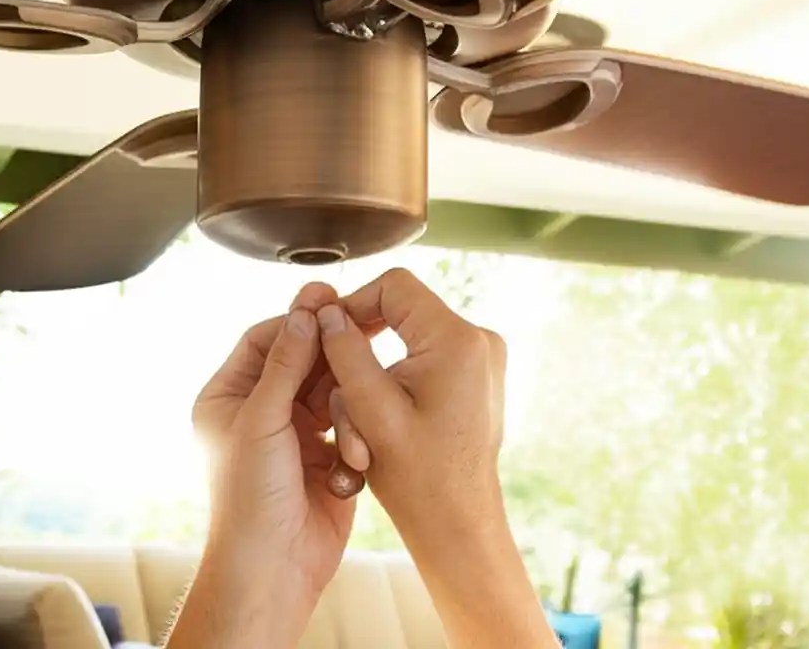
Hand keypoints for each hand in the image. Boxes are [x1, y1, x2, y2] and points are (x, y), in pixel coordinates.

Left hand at [168, 283, 356, 647]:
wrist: (274, 566)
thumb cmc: (249, 500)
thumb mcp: (262, 419)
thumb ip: (285, 364)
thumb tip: (302, 312)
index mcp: (228, 399)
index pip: (264, 341)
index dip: (296, 319)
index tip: (328, 298)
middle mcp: (260, 413)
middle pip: (302, 362)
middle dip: (331, 353)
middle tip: (364, 323)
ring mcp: (295, 436)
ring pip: (331, 392)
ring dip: (344, 403)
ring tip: (353, 407)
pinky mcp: (327, 458)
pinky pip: (349, 426)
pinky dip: (353, 435)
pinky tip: (352, 452)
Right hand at [316, 268, 557, 647]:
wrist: (459, 523)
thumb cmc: (417, 477)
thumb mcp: (369, 410)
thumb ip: (346, 351)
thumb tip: (327, 311)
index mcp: (457, 340)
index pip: (394, 286)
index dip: (352, 303)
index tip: (324, 335)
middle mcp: (480, 339)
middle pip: (403, 307)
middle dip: (363, 337)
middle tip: (331, 370)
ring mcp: (483, 357)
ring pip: (410, 333)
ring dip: (377, 361)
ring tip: (354, 404)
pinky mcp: (477, 374)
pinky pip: (426, 354)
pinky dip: (397, 373)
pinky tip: (378, 409)